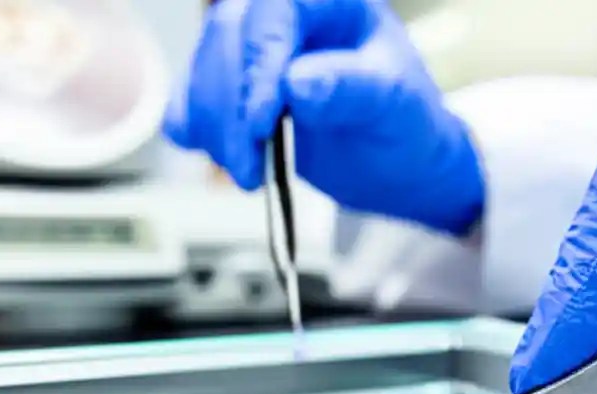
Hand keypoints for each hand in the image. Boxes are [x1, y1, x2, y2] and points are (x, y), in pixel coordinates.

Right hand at [163, 0, 483, 235]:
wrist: (396, 163)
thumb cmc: (406, 127)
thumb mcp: (395, 109)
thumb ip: (352, 91)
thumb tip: (297, 83)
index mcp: (332, 3)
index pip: (276, 11)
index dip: (259, 65)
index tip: (259, 123)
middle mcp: (288, 15)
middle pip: (229, 35)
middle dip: (230, 107)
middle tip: (249, 165)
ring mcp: (255, 48)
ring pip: (203, 64)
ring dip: (213, 126)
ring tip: (247, 174)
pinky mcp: (233, 85)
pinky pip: (191, 94)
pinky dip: (194, 127)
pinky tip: (226, 156)